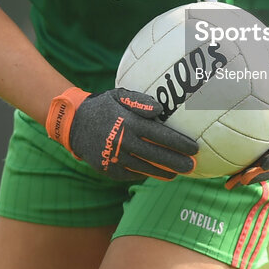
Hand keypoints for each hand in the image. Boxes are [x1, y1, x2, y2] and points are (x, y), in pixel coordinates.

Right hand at [46, 86, 198, 181]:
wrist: (74, 124)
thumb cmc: (104, 106)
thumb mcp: (120, 94)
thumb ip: (140, 101)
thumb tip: (160, 110)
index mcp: (129, 123)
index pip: (160, 135)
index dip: (179, 143)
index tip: (194, 148)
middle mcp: (124, 142)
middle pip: (156, 155)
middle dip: (177, 161)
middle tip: (192, 166)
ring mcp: (116, 158)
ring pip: (145, 168)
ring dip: (163, 172)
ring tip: (178, 173)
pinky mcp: (109, 169)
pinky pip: (131, 174)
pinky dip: (144, 174)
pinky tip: (156, 173)